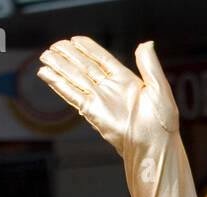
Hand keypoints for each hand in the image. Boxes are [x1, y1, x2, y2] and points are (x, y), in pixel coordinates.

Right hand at [38, 37, 178, 157]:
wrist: (154, 145)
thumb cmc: (162, 122)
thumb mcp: (159, 88)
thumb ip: (149, 65)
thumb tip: (146, 43)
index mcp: (125, 80)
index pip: (102, 59)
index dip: (88, 49)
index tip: (74, 39)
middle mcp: (110, 89)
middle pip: (84, 66)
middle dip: (68, 55)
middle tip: (53, 46)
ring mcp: (99, 99)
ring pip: (74, 78)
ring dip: (59, 67)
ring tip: (45, 55)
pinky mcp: (91, 111)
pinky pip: (72, 94)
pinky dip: (58, 83)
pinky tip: (46, 73)